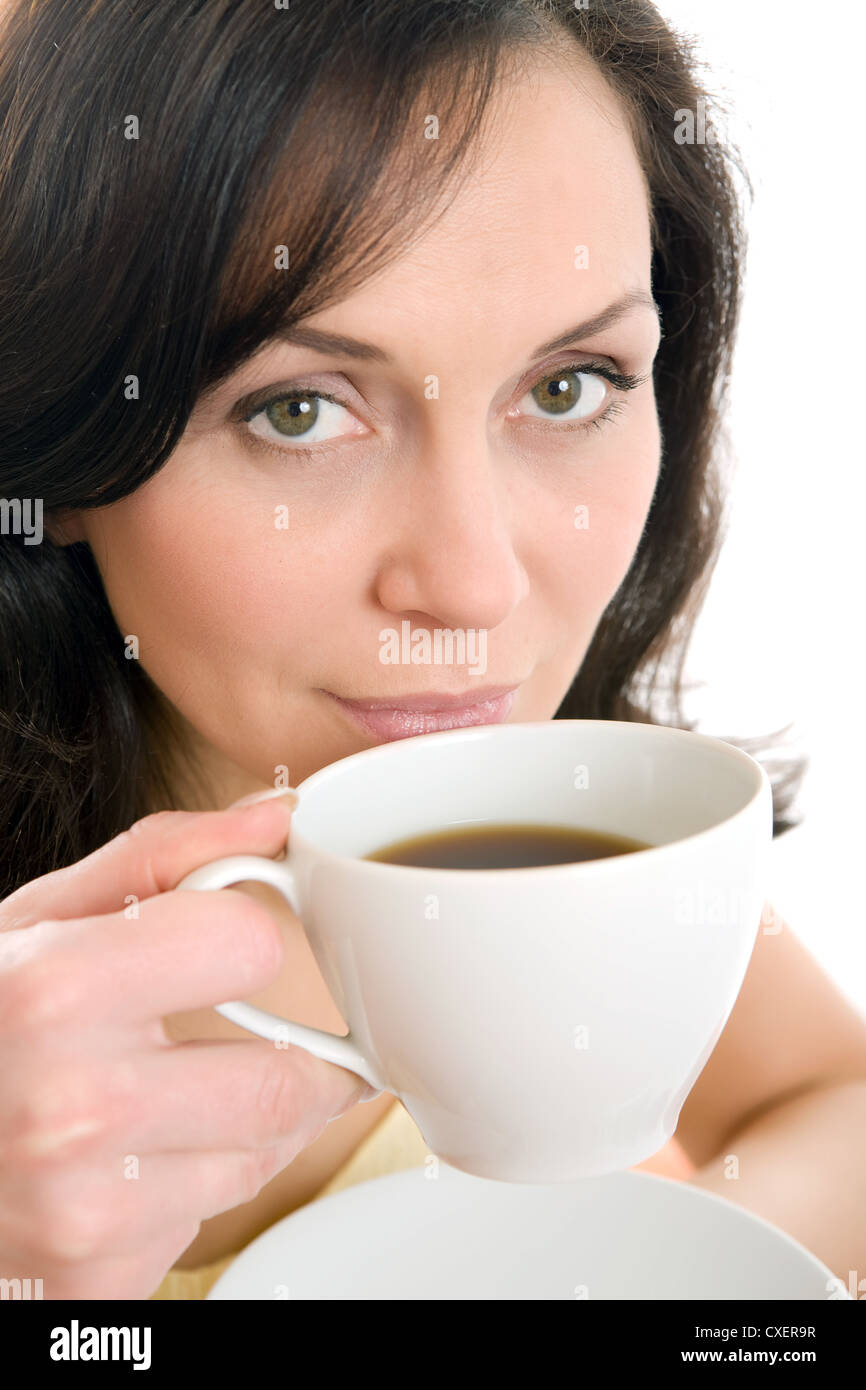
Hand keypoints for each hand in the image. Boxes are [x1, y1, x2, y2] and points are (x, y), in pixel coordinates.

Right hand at [0, 801, 371, 1298]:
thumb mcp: (34, 921)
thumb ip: (163, 857)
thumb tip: (275, 820)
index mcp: (58, 992)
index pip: (252, 945)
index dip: (242, 941)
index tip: (225, 951)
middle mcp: (76, 1109)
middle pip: (288, 1082)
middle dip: (287, 1058)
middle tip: (250, 1044)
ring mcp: (88, 1214)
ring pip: (260, 1160)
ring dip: (239, 1128)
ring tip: (164, 1102)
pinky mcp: (98, 1282)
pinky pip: (206, 1225)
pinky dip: (188, 1191)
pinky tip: (127, 1166)